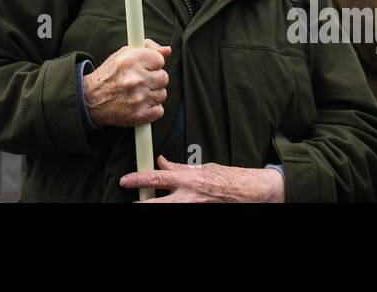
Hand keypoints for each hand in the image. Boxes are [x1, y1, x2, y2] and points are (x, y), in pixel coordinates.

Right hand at [82, 39, 170, 126]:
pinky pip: (159, 110)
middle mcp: (135, 79)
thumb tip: (167, 50)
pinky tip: (140, 103)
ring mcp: (138, 98)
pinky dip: (151, 109)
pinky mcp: (139, 115)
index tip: (146, 67)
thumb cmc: (109, 75)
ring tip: (138, 92)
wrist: (91, 99)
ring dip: (152, 94)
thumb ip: (147, 48)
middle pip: (163, 77)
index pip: (159, 59)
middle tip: (142, 80)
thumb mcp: (123, 54)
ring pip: (162, 94)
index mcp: (130, 60)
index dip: (153, 63)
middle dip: (154, 78)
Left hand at [120, 156, 284, 202]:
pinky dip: (173, 207)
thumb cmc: (229, 179)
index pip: (156, 178)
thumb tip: (162, 163)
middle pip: (156, 204)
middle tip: (132, 202)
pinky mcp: (200, 213)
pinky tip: (170, 205)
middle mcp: (188, 197)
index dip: (138, 179)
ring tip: (150, 204)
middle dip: (141, 205)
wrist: (250, 192)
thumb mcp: (202, 168)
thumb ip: (180, 168)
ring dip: (157, 207)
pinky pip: (180, 212)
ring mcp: (194, 208)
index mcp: (188, 180)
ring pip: (167, 210)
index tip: (126, 180)